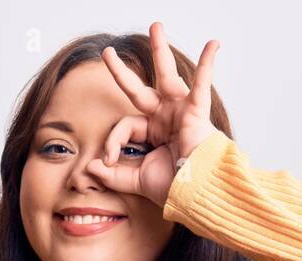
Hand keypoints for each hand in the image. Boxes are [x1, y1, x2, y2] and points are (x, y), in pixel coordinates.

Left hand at [86, 21, 219, 206]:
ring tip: (155, 27)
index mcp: (152, 132)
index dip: (113, 140)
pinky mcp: (195, 112)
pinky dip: (207, 64)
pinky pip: (202, 84)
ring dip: (160, 50)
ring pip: (166, 76)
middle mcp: (165, 117)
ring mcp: (180, 111)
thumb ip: (111, 174)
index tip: (109, 160)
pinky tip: (213, 44)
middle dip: (122, 72)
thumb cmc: (173, 186)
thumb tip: (89, 167)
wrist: (196, 192)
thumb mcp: (135, 180)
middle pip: (139, 89)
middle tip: (108, 52)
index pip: (124, 126)